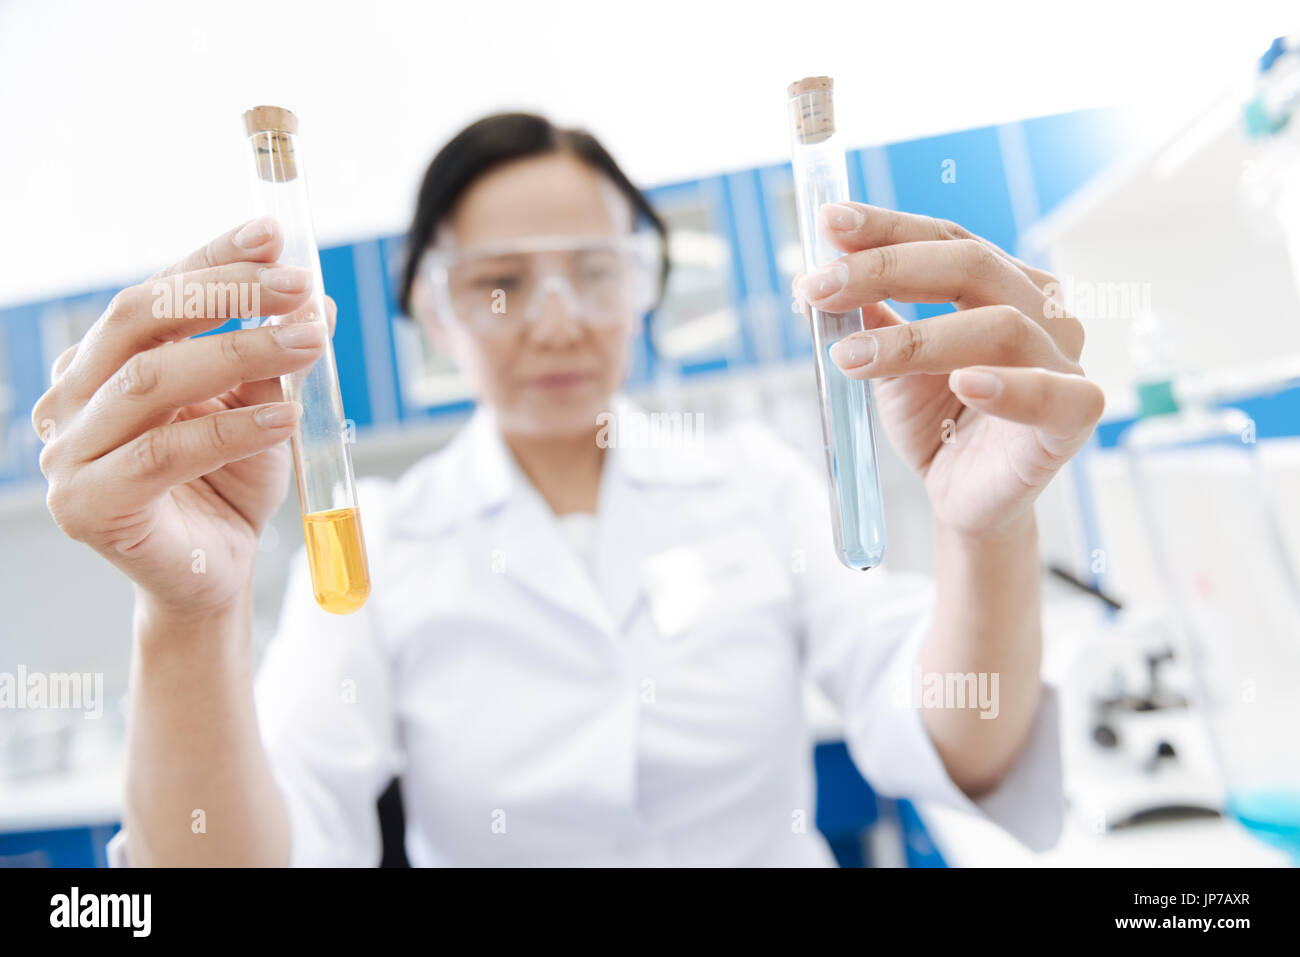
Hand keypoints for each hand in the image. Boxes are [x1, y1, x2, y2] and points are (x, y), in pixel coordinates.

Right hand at [32, 218, 335, 620]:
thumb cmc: (230, 486)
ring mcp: (69, 452)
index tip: (274, 233)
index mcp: (104, 363)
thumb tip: (319, 301)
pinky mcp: (87, 506)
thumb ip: (278, 360)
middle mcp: (72, 398)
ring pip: (150, 382)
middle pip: (138, 321)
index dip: (213, 261)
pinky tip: (283, 416)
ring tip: (307, 342)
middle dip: (224, 293)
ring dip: (238, 353)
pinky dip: (229, 430)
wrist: (216, 576)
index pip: (155, 295)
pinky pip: (161, 454)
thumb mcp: (264, 409)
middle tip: (297, 285)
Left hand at [793, 202, 1103, 536]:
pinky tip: (964, 384)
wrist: (962, 499)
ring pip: (1000, 326)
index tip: (829, 221)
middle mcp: (1042, 312)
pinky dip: (1009, 387)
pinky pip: (1051, 396)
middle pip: (971, 265)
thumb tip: (812, 276)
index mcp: (1004, 284)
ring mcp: (1064, 362)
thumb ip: (866, 317)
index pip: (947, 238)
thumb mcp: (888, 362)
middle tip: (820, 288)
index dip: (887, 228)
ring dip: (916, 338)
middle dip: (886, 270)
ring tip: (850, 357)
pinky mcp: (1073, 419)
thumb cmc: (936, 423)